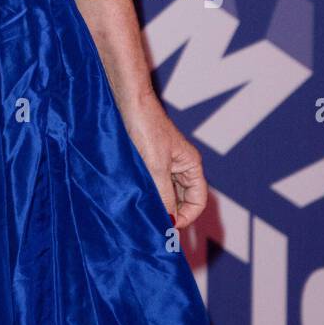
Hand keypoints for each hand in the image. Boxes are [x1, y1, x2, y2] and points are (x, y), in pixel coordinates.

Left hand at [120, 98, 207, 231]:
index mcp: (191, 164)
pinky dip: (147, 192)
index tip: (167, 225)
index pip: (198, 200)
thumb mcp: (157, 167)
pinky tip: (135, 197)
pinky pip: (153, 181)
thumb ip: (164, 196)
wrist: (126, 99)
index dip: (186, 216)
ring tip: (144, 212)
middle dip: (172, 212)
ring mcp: (164, 160)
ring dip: (158, 202)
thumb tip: (169, 223)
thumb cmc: (146, 127)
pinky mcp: (147, 157)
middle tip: (154, 225)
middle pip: (183, 198)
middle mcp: (180, 164)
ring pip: (166, 190)